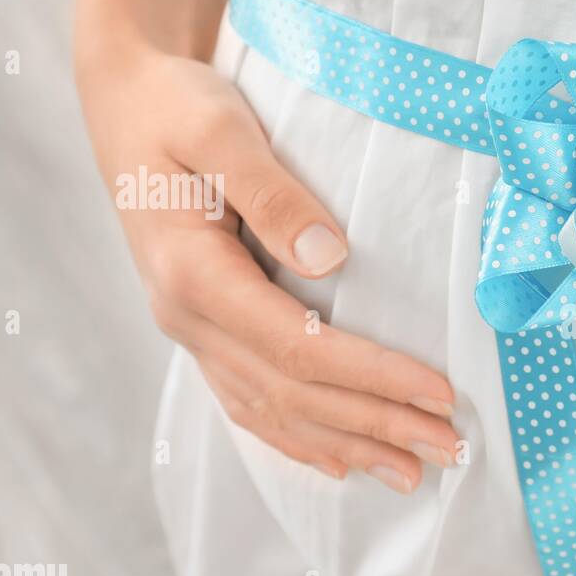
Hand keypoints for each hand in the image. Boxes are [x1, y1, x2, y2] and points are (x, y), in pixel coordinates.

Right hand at [78, 50, 459, 491]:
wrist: (126, 101)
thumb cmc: (176, 106)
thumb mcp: (220, 130)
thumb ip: (271, 192)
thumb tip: (329, 257)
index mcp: (192, 275)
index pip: (298, 347)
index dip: (372, 376)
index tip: (438, 392)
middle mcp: (187, 318)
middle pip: (294, 393)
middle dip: (377, 423)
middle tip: (449, 448)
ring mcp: (192, 330)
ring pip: (274, 410)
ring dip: (347, 445)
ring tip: (411, 474)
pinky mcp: (204, 329)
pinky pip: (251, 402)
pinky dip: (299, 438)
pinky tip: (341, 463)